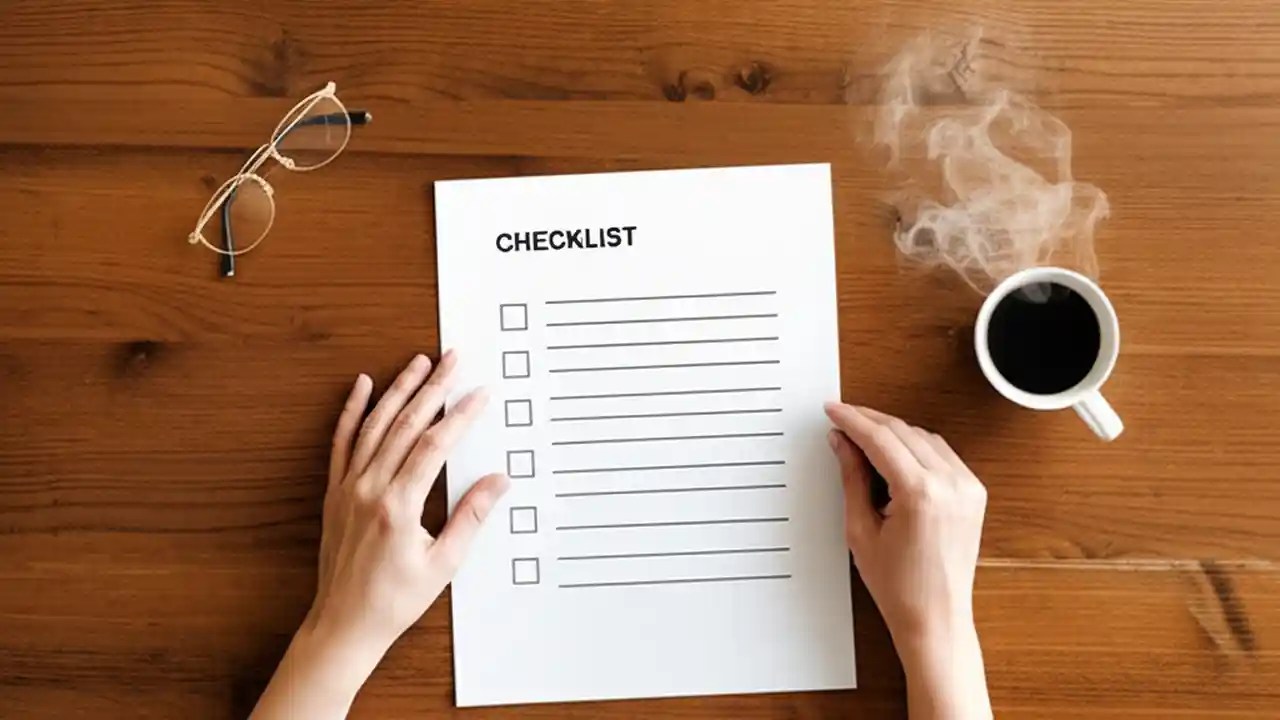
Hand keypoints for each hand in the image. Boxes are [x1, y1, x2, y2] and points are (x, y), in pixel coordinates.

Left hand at [252, 352, 507, 719]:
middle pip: (405, 425)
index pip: (435, 446)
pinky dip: (352, 412)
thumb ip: (471, 517)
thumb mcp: (444, 564)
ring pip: (374, 426)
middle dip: (432, 388)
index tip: (479, 394)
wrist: (344, 624)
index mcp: (398, 507)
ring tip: (418, 363)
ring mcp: (349, 489)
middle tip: (452, 359)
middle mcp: (369, 490)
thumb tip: (497, 482)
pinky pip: (342, 443)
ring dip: (397, 390)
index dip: (460, 415)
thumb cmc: (393, 601)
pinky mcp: (335, 493)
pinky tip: (361, 387)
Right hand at [824, 402, 990, 719]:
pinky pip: (942, 454)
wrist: (936, 617)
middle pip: (903, 431)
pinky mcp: (974, 493)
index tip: (834, 410)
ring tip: (863, 437)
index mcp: (921, 494)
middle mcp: (950, 484)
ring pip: (924, 437)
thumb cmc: (899, 586)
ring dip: (893, 431)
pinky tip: (894, 453)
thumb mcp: (861, 529)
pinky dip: (916, 446)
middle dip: (870, 421)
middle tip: (842, 420)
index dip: (852, 420)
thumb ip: (852, 478)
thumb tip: (842, 442)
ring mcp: (967, 487)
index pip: (881, 439)